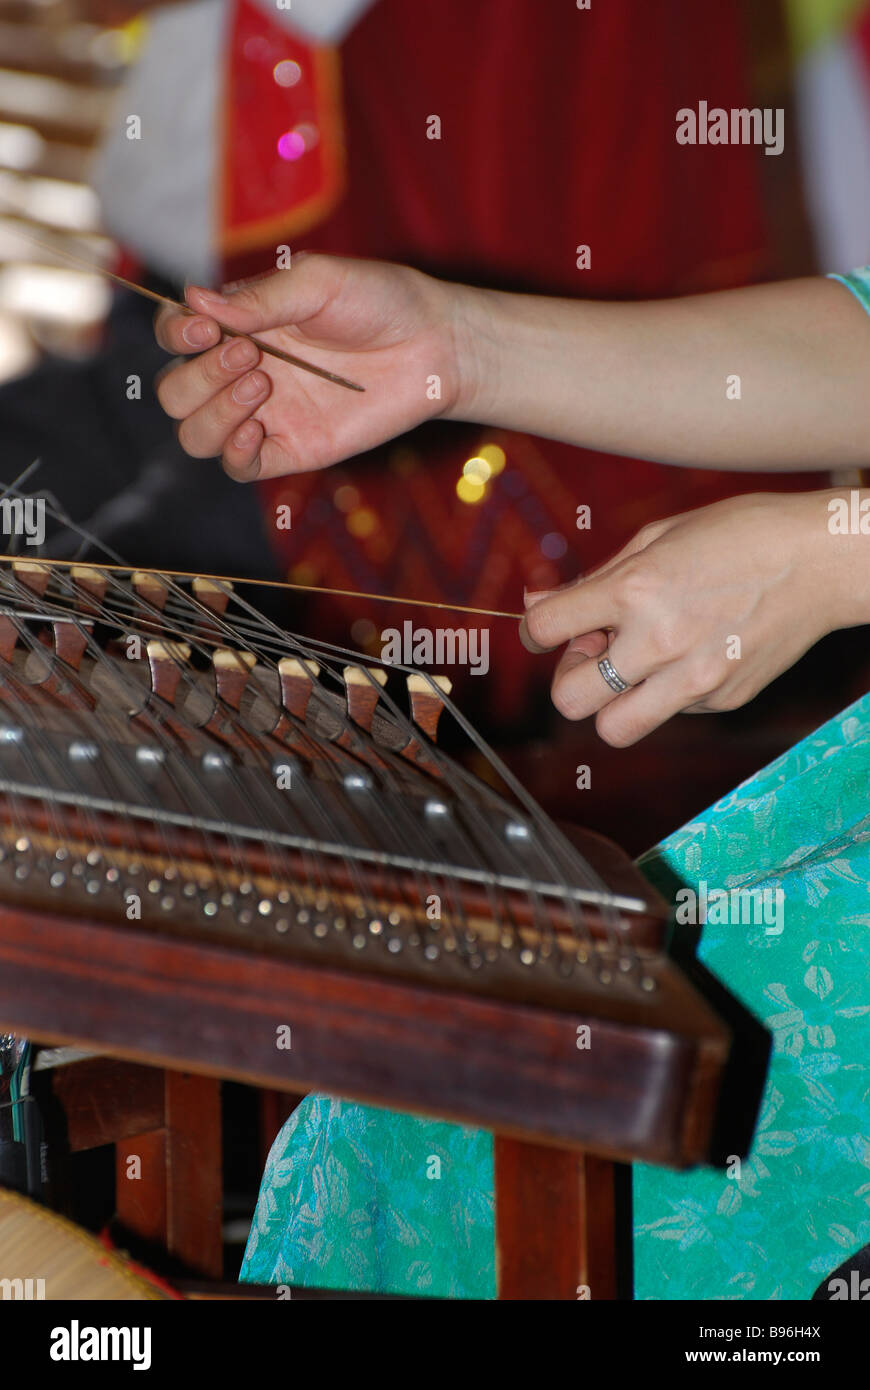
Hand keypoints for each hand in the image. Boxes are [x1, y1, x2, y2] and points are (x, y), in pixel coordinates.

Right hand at [154, 254, 472, 479]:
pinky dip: (233, 453)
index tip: (206, 328)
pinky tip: (257, 429)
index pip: (174, 333)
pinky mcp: (291, 449)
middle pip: (175, 392)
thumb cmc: (377, 301)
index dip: (175, 333)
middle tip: (251, 357)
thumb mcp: (318, 283)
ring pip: (196, 435)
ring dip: (213, 413)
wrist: (433, 345)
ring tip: (261, 386)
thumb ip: (259, 298)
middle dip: (199, 376)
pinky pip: (238, 467)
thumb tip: (195, 301)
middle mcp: (241, 371)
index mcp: (240, 324)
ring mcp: (264, 414)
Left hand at [521, 492, 852, 745]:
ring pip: (614, 730)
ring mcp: (694, 678)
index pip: (545, 629)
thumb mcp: (656, 537)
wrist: (821, 560)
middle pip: (570, 700)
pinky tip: (693, 654)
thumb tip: (537, 605)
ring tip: (632, 671)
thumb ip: (594, 578)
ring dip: (610, 705)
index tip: (544, 630)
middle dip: (569, 678)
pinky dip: (666, 692)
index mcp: (636, 589)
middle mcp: (660, 640)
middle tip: (594, 653)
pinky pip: (669, 714)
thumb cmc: (738, 535)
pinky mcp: (722, 699)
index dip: (533, 630)